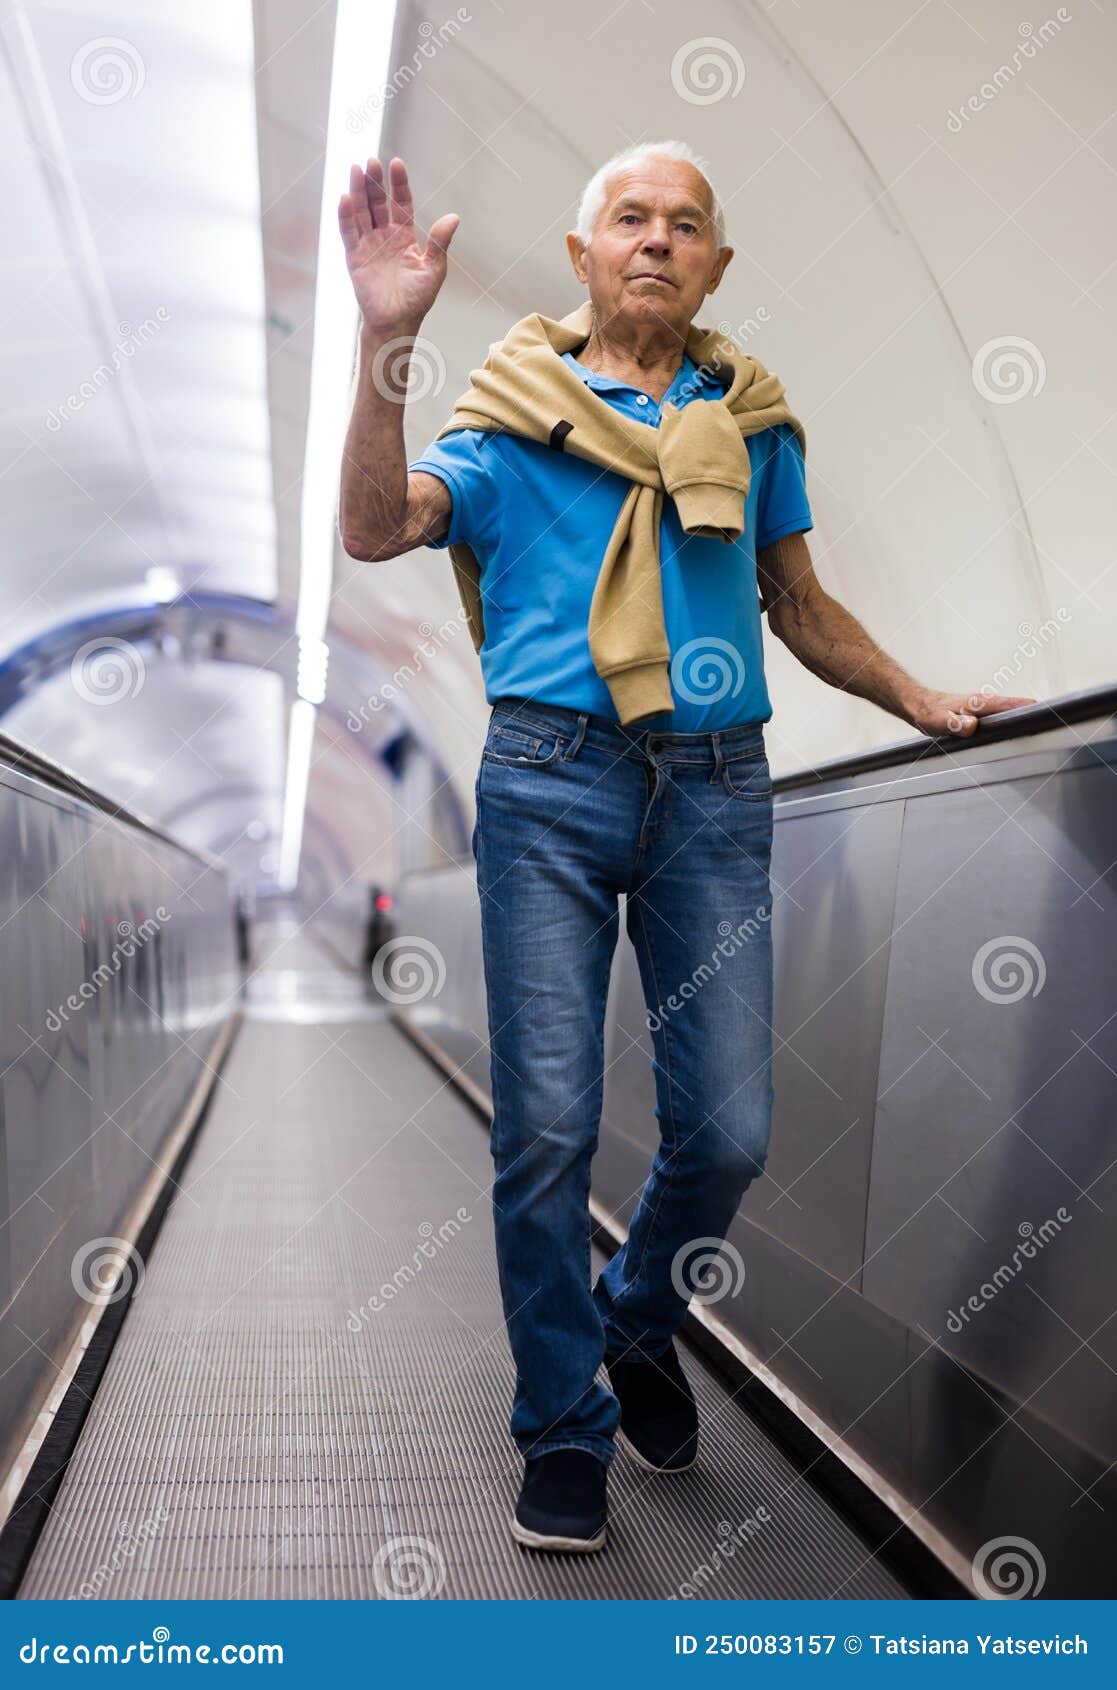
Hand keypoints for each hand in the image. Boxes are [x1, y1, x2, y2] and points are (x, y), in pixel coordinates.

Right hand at [337, 156, 458, 333]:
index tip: (397, 164)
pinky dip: (346, 216)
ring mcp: (368, 245)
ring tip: (356, 169)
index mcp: (404, 236)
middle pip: (377, 203)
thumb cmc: (416, 299)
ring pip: (360, 212)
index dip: (399, 184)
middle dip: (374, 182)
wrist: (397, 323)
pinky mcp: (354, 257)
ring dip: (358, 191)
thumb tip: (454, 217)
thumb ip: (440, 242)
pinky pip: (349, 233)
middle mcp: (384, 236)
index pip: (400, 203)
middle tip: (371, 161)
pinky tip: (346, 198)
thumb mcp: (434, 268)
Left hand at [903, 685, 1036, 737]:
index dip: (1033, 710)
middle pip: (1020, 707)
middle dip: (1037, 716)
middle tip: (1055, 729)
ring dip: (1028, 719)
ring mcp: (987, 707)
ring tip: (1045, 733)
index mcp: (980, 703)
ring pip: (1014, 712)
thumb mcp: (937, 722)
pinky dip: (1016, 721)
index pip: (1014, 704)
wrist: (919, 705)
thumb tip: (972, 725)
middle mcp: (987, 702)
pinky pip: (1005, 716)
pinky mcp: (984, 713)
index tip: (1049, 717)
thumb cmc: (928, 713)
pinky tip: (1022, 733)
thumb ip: (954, 724)